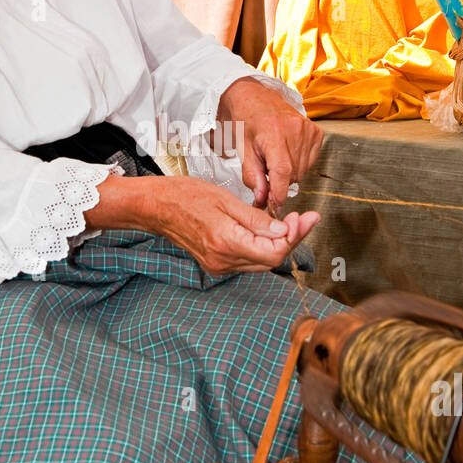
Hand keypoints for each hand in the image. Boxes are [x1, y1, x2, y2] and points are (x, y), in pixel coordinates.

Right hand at [151, 176, 319, 274]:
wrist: (157, 207)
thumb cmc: (185, 197)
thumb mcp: (226, 200)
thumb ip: (256, 220)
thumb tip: (284, 231)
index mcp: (226, 243)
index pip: (274, 252)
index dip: (294, 236)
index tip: (306, 218)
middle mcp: (223, 261)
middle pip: (271, 260)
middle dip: (291, 239)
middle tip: (303, 218)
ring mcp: (219, 266)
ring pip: (261, 262)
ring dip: (278, 244)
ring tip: (289, 222)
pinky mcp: (216, 264)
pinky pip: (248, 260)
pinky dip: (262, 247)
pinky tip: (267, 231)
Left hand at [217, 77, 323, 213]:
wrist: (256, 97)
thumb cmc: (246, 121)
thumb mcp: (242, 149)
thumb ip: (252, 176)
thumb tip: (262, 199)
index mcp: (273, 132)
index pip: (282, 171)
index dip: (279, 193)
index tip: (275, 205)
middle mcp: (295, 129)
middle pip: (292, 174)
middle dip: (279, 180)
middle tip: (266, 168)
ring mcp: (308, 130)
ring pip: (302, 171)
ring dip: (289, 172)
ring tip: (275, 157)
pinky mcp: (317, 132)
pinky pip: (310, 162)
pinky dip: (298, 163)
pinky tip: (287, 152)